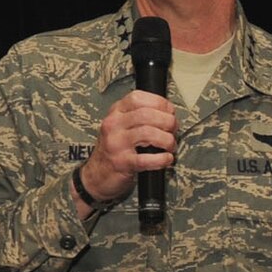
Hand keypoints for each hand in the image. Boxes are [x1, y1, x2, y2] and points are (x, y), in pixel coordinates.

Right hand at [80, 89, 177, 206]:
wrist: (97, 173)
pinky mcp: (122, 163)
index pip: (138, 98)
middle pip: (147, 114)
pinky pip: (147, 159)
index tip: (170, 112)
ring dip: (167, 140)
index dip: (160, 103)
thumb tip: (169, 114)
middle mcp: (113, 125)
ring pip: (149, 133)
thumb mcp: (122, 126)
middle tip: (173, 131)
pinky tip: (166, 159)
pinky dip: (162, 159)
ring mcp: (116, 144)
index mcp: (115, 112)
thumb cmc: (115, 148)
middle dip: (168, 122)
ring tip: (170, 146)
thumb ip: (140, 116)